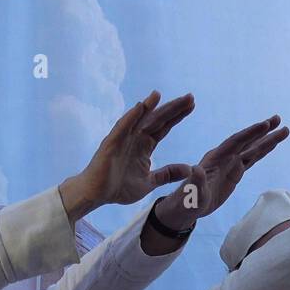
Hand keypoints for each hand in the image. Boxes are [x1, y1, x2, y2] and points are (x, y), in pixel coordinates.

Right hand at [61, 91, 194, 220]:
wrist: (97, 195)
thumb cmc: (119, 187)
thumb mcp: (150, 181)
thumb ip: (167, 174)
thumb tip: (189, 169)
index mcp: (144, 146)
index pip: (164, 127)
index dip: (177, 116)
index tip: (192, 105)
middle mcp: (134, 138)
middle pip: (156, 119)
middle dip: (173, 108)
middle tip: (190, 97)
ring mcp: (122, 139)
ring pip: (139, 119)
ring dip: (150, 106)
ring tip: (160, 94)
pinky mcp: (111, 144)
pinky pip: (122, 128)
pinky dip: (131, 117)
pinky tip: (140, 107)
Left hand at [153, 115, 289, 228]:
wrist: (186, 206)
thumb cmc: (187, 201)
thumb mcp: (191, 193)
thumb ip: (195, 182)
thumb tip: (196, 169)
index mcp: (214, 158)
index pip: (235, 142)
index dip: (250, 134)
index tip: (265, 125)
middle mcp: (224, 157)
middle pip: (247, 141)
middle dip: (263, 131)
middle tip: (279, 119)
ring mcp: (230, 164)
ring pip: (252, 149)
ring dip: (267, 139)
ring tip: (284, 130)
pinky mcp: (235, 172)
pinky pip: (252, 159)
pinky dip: (263, 151)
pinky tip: (273, 144)